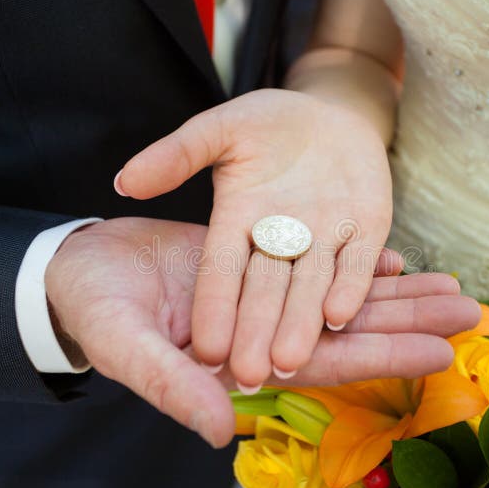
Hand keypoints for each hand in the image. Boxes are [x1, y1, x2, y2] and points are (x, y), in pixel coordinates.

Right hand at [45, 217, 480, 446]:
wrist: (82, 268)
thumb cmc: (97, 311)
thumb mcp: (129, 348)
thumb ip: (172, 386)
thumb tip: (219, 429)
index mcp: (242, 362)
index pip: (324, 363)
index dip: (381, 359)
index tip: (439, 353)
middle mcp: (264, 335)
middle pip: (349, 330)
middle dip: (408, 321)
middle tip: (470, 312)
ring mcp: (264, 298)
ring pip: (339, 297)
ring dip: (395, 292)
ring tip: (448, 284)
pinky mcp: (257, 263)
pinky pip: (313, 264)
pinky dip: (353, 264)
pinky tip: (392, 258)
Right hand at [115, 89, 394, 388]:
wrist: (325, 114)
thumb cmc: (265, 120)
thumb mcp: (218, 129)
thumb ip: (178, 155)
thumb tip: (125, 181)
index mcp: (236, 224)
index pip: (219, 272)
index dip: (212, 307)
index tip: (204, 348)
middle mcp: (277, 243)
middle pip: (264, 291)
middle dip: (256, 330)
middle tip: (250, 373)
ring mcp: (322, 241)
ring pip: (310, 287)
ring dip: (301, 322)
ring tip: (291, 359)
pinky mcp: (363, 233)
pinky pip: (356, 262)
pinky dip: (351, 286)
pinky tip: (342, 316)